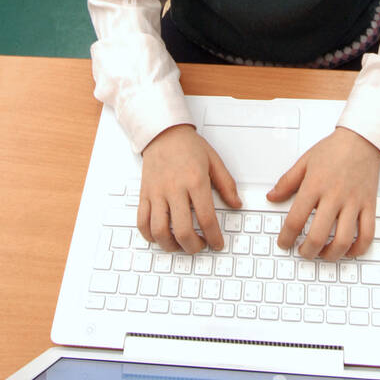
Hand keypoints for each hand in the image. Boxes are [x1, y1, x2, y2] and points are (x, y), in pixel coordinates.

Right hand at [138, 123, 240, 252]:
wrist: (163, 133)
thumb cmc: (188, 146)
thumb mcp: (214, 161)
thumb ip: (226, 184)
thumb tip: (236, 204)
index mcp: (195, 181)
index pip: (206, 218)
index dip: (214, 237)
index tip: (217, 243)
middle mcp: (174, 189)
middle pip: (182, 230)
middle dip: (194, 246)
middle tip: (200, 246)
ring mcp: (157, 193)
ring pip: (159, 230)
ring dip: (171, 245)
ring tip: (180, 245)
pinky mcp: (144, 194)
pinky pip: (142, 221)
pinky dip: (149, 235)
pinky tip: (159, 237)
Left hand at [268, 127, 379, 261]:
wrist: (361, 139)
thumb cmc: (334, 149)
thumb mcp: (304, 162)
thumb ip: (286, 182)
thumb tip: (272, 197)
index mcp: (314, 186)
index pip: (295, 220)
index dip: (286, 238)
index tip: (284, 243)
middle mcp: (334, 196)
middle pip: (318, 235)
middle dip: (307, 251)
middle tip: (302, 252)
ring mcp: (353, 202)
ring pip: (344, 240)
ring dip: (331, 255)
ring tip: (323, 254)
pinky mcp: (369, 205)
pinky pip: (367, 234)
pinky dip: (358, 249)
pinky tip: (348, 250)